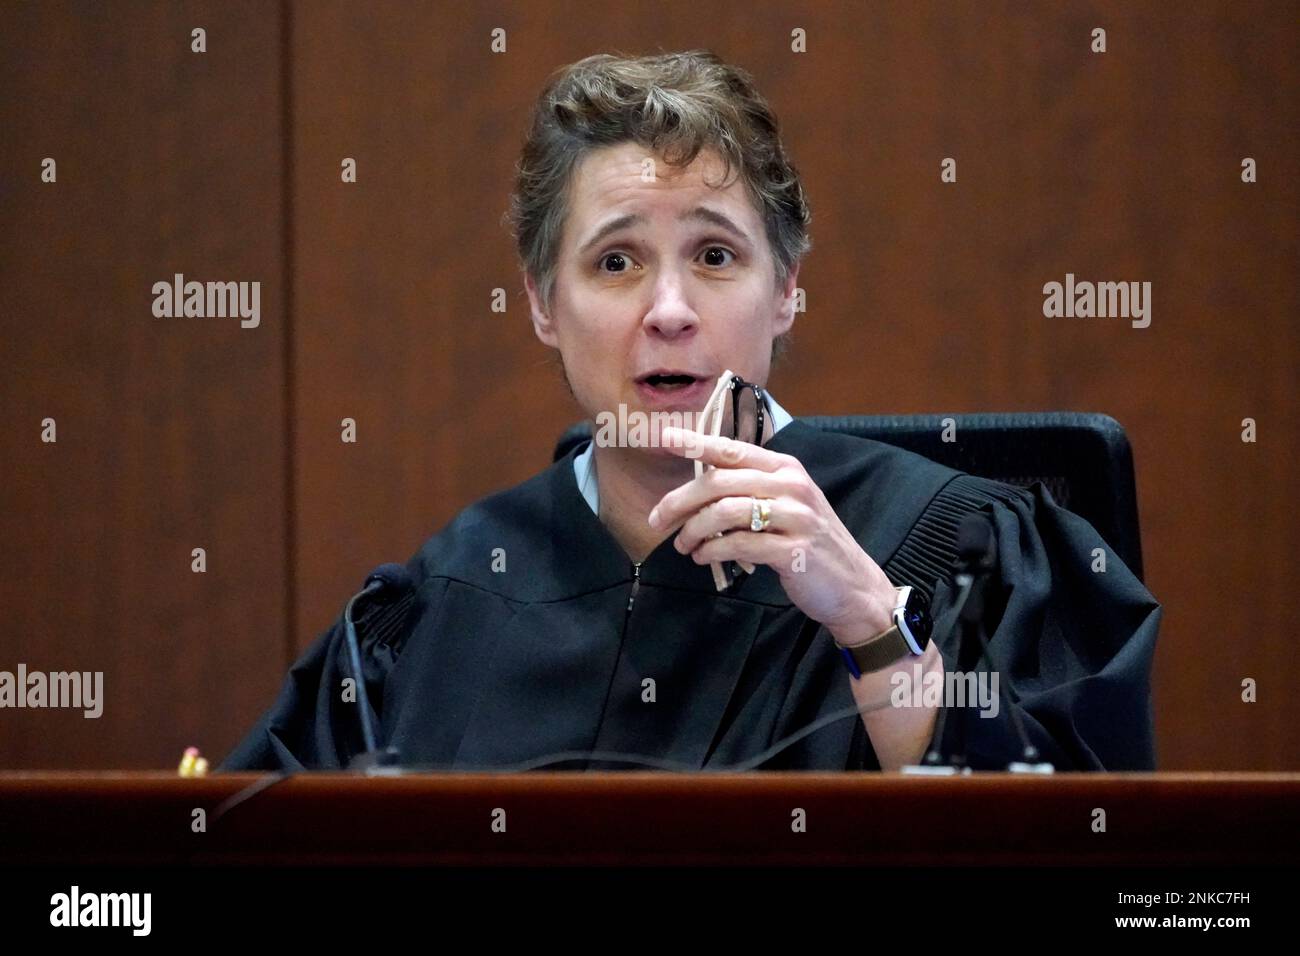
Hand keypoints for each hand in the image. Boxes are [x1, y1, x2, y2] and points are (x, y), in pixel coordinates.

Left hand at [649, 426, 895, 642]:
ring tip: (684, 545)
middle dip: (681, 501)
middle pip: (720, 483)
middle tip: (658, 520)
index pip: (733, 449)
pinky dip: (713, 551)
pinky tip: (704, 558)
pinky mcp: (793, 550)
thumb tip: (698, 491)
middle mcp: (792, 486)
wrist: (854, 587)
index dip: (698, 443)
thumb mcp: (787, 507)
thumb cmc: (811, 544)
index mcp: (786, 469)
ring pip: (725, 512)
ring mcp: (795, 517)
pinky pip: (739, 544)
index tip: (666, 438)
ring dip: (694, 530)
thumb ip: (751, 492)